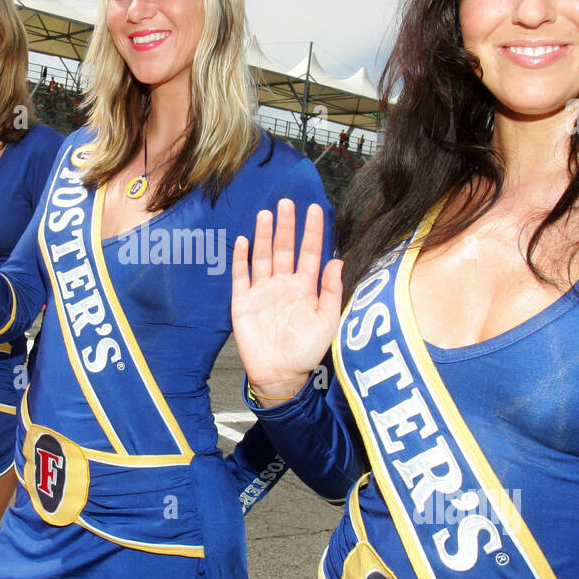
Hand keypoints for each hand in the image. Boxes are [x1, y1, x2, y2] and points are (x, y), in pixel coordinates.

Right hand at [231, 200, 342, 406]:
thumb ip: (331, 290)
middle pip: (285, 249)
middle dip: (287, 226)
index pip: (310, 253)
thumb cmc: (306, 352)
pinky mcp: (243, 302)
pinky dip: (242, 259)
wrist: (280, 375)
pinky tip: (245, 241)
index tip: (315, 209)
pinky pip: (241, 276)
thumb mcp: (327, 320)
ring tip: (267, 214)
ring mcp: (262, 292)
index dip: (312, 232)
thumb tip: (337, 260)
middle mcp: (284, 285)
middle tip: (288, 203)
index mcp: (305, 288)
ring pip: (264, 257)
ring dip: (265, 236)